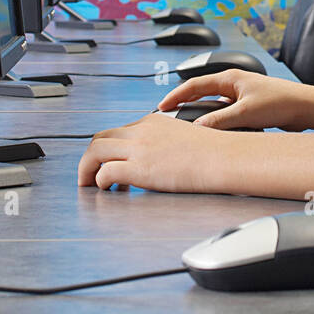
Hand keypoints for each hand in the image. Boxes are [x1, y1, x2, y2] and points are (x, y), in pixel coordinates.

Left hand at [78, 112, 230, 190]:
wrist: (227, 157)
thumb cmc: (216, 152)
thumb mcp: (187, 137)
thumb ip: (168, 143)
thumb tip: (163, 160)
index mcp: (154, 122)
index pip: (119, 131)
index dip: (111, 150)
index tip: (113, 164)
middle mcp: (142, 131)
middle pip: (100, 138)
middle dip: (90, 157)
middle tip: (91, 174)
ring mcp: (139, 148)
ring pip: (94, 152)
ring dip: (87, 169)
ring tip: (90, 185)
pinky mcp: (140, 168)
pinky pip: (105, 173)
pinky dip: (101, 183)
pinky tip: (110, 191)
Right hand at [156, 70, 313, 131]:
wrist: (306, 107)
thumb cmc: (280, 103)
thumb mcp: (246, 113)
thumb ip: (219, 121)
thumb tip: (198, 128)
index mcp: (231, 78)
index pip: (194, 84)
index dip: (175, 96)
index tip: (161, 107)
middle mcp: (234, 84)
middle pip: (201, 93)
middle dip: (183, 104)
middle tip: (168, 117)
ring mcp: (241, 95)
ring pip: (213, 105)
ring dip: (200, 115)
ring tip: (185, 127)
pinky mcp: (249, 107)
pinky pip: (225, 114)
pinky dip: (215, 122)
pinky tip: (212, 134)